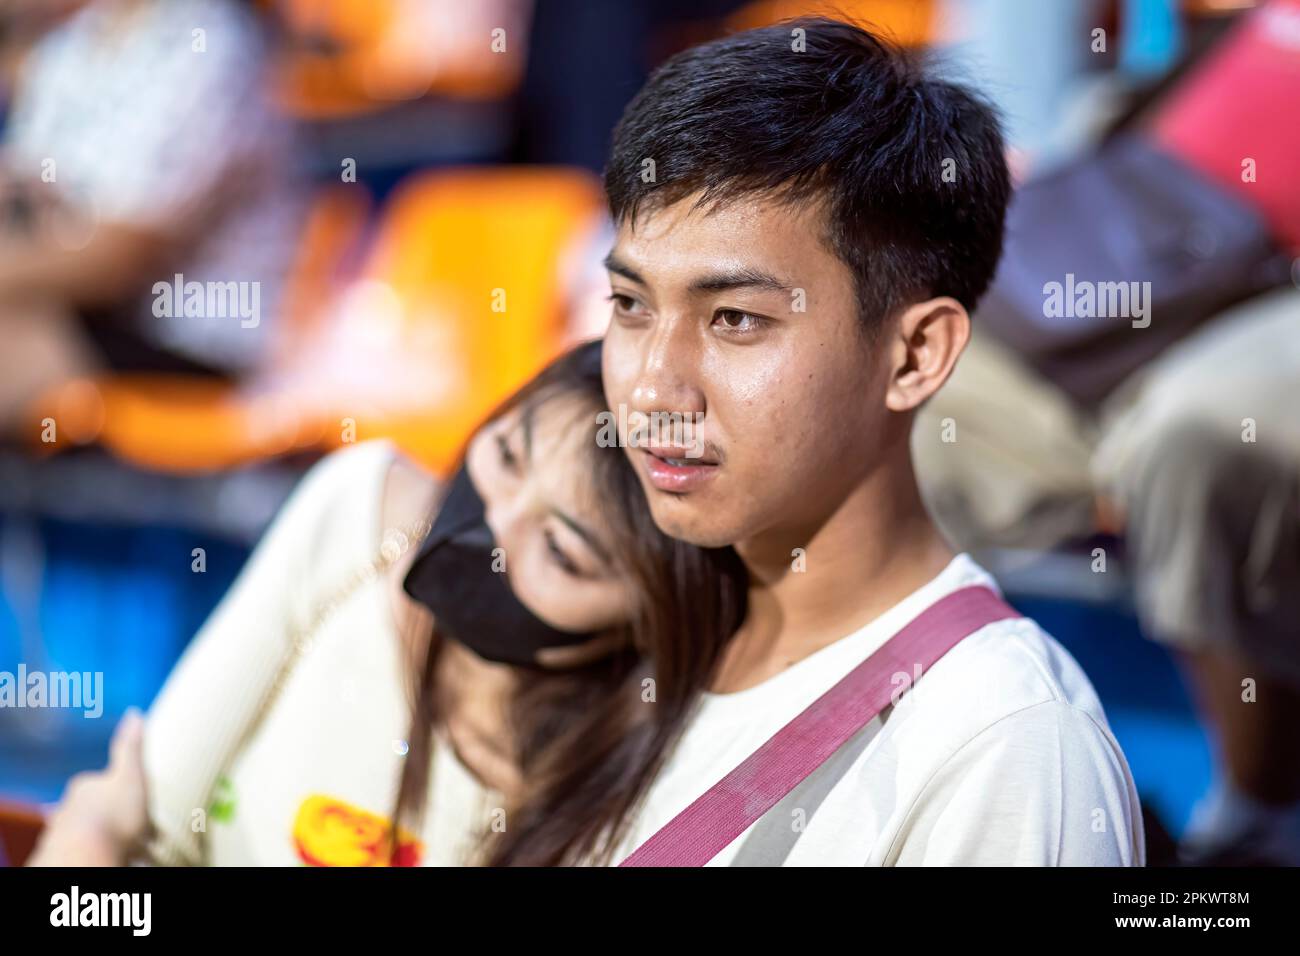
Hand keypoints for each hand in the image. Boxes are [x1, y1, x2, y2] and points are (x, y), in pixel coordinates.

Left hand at [27, 708, 150, 865]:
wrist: (87, 852)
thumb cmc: (114, 814)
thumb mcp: (131, 775)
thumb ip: (130, 746)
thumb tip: (135, 712)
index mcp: (85, 785)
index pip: (101, 783)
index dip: (121, 793)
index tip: (136, 805)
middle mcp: (68, 805)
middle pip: (91, 807)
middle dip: (109, 815)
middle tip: (132, 829)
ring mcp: (62, 830)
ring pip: (85, 829)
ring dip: (102, 834)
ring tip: (123, 846)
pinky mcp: (61, 853)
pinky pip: (81, 848)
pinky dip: (93, 849)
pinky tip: (106, 854)